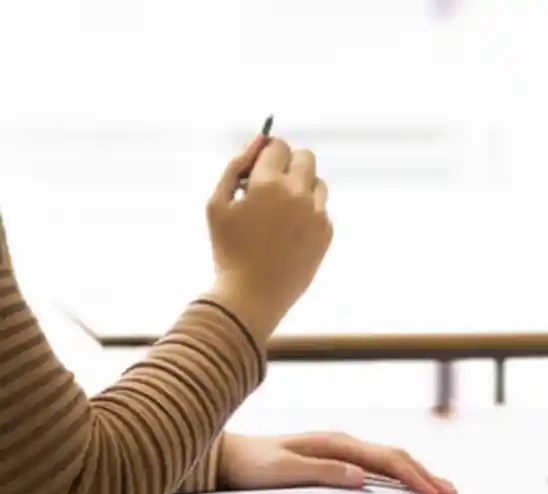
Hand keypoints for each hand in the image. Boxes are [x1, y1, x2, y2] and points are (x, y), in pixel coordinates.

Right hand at [204, 135, 332, 346]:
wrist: (252, 294)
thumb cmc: (228, 249)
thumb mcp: (217, 204)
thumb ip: (236, 167)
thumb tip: (257, 140)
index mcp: (268, 183)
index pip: (278, 145)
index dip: (266, 153)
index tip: (258, 167)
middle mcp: (298, 194)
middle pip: (305, 156)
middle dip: (288, 163)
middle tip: (270, 184)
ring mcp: (316, 214)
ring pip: (317, 182)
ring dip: (301, 187)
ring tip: (279, 210)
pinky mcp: (326, 233)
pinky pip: (321, 209)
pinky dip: (307, 213)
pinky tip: (288, 233)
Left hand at [217, 432, 456, 493]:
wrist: (229, 457)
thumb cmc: (253, 465)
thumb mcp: (284, 471)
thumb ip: (323, 473)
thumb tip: (362, 478)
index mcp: (337, 444)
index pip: (387, 459)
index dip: (413, 476)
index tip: (432, 493)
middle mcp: (344, 444)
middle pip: (396, 457)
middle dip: (425, 474)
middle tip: (450, 493)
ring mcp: (342, 451)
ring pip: (389, 460)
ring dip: (416, 474)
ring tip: (439, 488)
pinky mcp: (337, 460)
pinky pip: (377, 466)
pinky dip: (399, 475)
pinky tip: (407, 484)